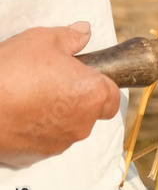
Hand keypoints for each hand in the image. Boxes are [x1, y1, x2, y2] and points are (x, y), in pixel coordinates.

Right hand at [0, 23, 119, 167]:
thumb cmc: (13, 69)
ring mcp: (58, 143)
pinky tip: (18, 113)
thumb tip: (84, 32)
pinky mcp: (35, 157)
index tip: (84, 76)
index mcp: (92, 95)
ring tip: (30, 96)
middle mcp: (81, 124)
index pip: (112, 97)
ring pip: (66, 128)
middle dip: (76, 98)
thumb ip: (71, 37)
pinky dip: (35, 130)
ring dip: (56, 115)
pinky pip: (42, 140)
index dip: (101, 85)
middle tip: (52, 81)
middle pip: (89, 113)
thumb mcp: (44, 40)